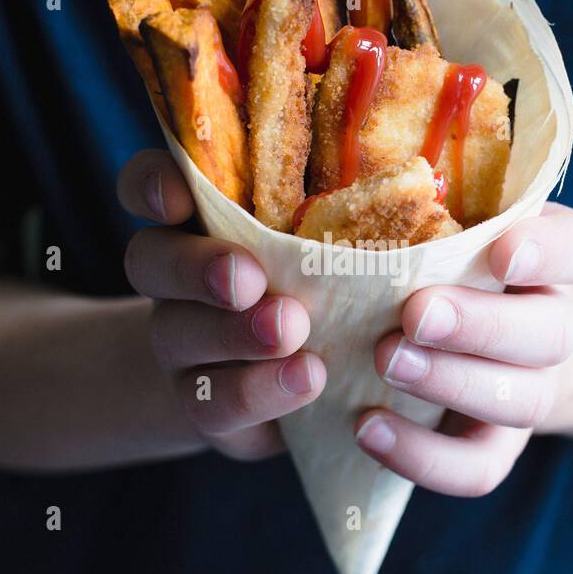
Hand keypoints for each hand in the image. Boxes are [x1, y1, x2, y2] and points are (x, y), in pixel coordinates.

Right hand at [118, 150, 325, 459]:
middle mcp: (176, 277)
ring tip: (292, 330)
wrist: (291, 387)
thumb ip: (344, 208)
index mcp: (198, 219)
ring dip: (235, 333)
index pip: (148, 186)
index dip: (151, 185)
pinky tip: (307, 378)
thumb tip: (423, 169)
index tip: (178, 196)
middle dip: (198, 266)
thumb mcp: (331, 240)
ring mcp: (181, 343)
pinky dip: (260, 390)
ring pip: (179, 333)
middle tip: (249, 278)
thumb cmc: (326, 285)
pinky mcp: (203, 404)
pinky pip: (213, 401)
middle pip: (151, 259)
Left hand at [354, 203, 572, 494]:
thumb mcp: (441, 229)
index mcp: (545, 260)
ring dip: (450, 382)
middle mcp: (549, 325)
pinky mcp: (492, 449)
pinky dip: (423, 456)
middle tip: (416, 313)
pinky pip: (475, 468)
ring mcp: (527, 392)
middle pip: (549, 331)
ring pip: (518, 400)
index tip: (504, 251)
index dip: (549, 252)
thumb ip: (420, 212)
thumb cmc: (439, 269)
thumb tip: (354, 181)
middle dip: (481, 325)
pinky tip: (367, 427)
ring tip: (384, 361)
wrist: (475, 352)